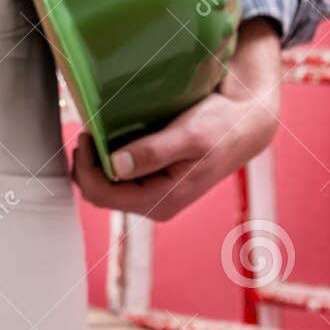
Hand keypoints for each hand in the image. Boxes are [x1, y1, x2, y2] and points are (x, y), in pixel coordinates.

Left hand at [73, 18, 281, 221]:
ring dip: (95, 161)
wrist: (244, 125)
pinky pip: (118, 177)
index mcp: (159, 201)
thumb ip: (152, 152)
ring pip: (105, 185)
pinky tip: (111, 136)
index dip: (85, 166)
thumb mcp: (189, 136)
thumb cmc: (221, 127)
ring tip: (99, 131)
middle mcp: (153, 204)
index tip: (87, 134)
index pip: (101, 194)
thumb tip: (115, 166)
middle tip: (90, 130)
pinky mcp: (152, 182)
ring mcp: (152, 195)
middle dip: (86, 164)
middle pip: (98, 193)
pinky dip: (107, 158)